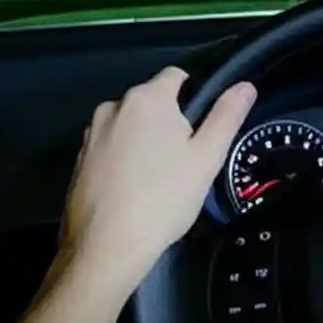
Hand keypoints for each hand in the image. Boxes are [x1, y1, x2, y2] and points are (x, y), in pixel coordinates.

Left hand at [62, 67, 255, 286]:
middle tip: (185, 160)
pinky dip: (121, 159)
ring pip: (128, 126)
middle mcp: (114, 106)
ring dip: (143, 140)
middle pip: (151, 102)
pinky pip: (108, 148)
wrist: (106, 246)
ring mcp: (90, 133)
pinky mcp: (77, 160)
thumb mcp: (207, 158)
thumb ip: (226, 116)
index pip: (177, 76)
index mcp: (148, 98)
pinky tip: (131, 189)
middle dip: (168, 121)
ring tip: (157, 178)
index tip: (203, 126)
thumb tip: (245, 86)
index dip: (195, 94)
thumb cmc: (164, 198)